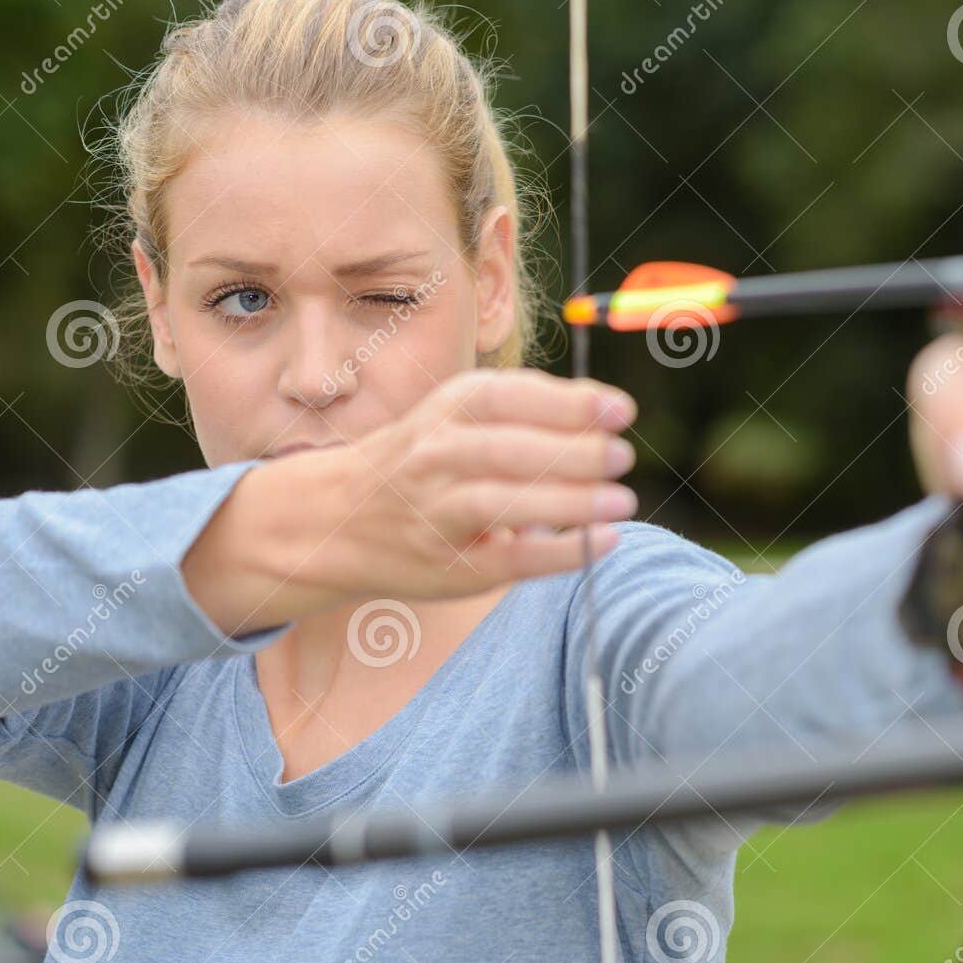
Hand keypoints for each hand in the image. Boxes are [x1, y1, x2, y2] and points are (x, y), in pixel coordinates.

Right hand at [335, 367, 638, 595]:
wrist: (338, 518)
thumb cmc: (424, 462)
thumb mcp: (458, 417)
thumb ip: (526, 411)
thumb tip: (608, 412)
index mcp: (446, 411)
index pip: (508, 398)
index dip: (568, 403)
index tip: (621, 411)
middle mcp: (435, 457)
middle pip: (507, 450)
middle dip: (573, 452)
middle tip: (623, 456)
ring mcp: (436, 512)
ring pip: (501, 503)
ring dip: (567, 502)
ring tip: (621, 500)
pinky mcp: (449, 564)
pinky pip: (508, 559)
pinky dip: (559, 552)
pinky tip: (602, 543)